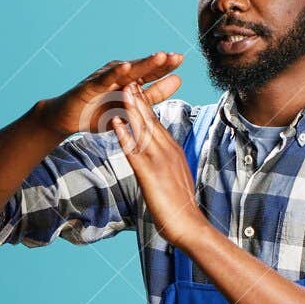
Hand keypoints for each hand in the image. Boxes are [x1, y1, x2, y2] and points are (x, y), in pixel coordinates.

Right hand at [33, 52, 182, 135]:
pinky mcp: (90, 86)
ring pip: (127, 71)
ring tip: (160, 56)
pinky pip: (104, 79)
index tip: (183, 59)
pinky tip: (126, 66)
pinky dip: (115, 72)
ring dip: (143, 63)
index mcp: (130, 80)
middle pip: (142, 68)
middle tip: (177, 56)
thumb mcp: (131, 106)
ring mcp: (104, 79)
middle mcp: (118, 75)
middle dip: (160, 62)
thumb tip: (179, 80)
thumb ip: (154, 94)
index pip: (152, 72)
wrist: (67, 118)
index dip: (166, 66)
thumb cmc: (98, 111)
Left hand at [112, 80, 206, 245]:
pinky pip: (134, 150)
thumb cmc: (181, 207)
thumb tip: (160, 158)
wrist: (190, 226)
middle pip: (149, 119)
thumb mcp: (174, 177)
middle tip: (128, 76)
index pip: (156, 122)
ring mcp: (159, 160)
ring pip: (142, 128)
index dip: (145, 104)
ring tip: (121, 88)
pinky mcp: (150, 174)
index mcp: (172, 150)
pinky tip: (114, 122)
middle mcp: (167, 150)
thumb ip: (166, 163)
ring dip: (131, 107)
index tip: (136, 87)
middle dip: (138, 97)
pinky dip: (124, 134)